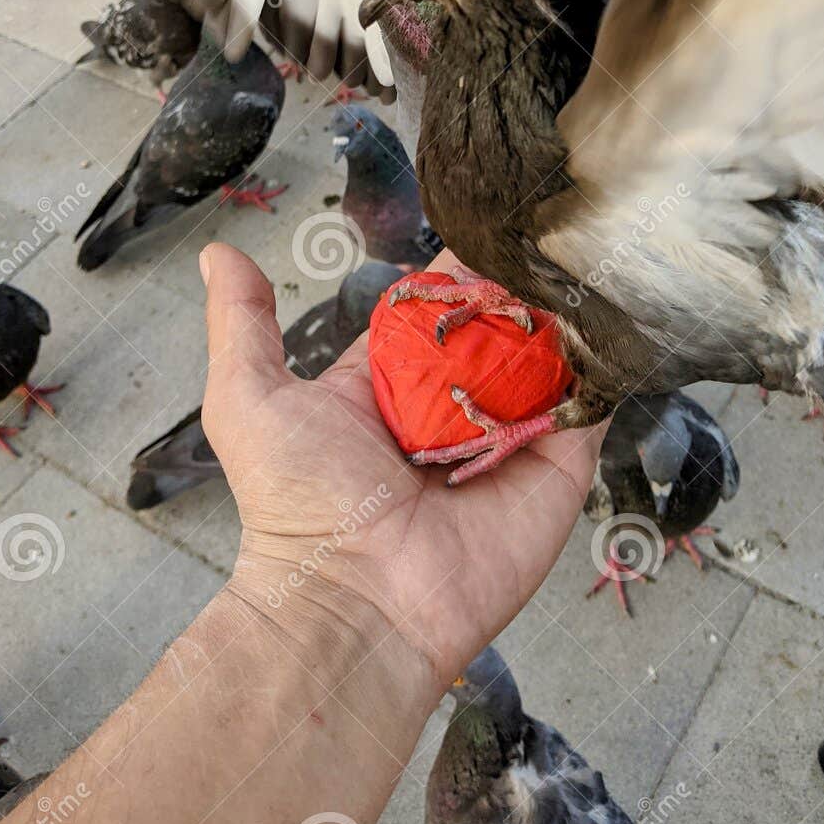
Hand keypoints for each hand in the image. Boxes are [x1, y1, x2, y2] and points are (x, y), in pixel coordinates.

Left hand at [199, 242, 603, 692]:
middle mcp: (453, 407)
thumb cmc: (297, 508)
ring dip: (562, 314)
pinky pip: (589, 404)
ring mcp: (509, 437)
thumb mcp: (249, 399)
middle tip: (539, 235)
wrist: (357, 604)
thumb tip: (219, 254)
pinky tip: (604, 320)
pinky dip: (601, 364)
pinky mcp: (557, 469)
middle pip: (498, 328)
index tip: (481, 219)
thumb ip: (243, 325)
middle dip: (516, 285)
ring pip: (550, 357)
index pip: (434, 311)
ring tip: (577, 261)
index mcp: (390, 385)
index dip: (455, 272)